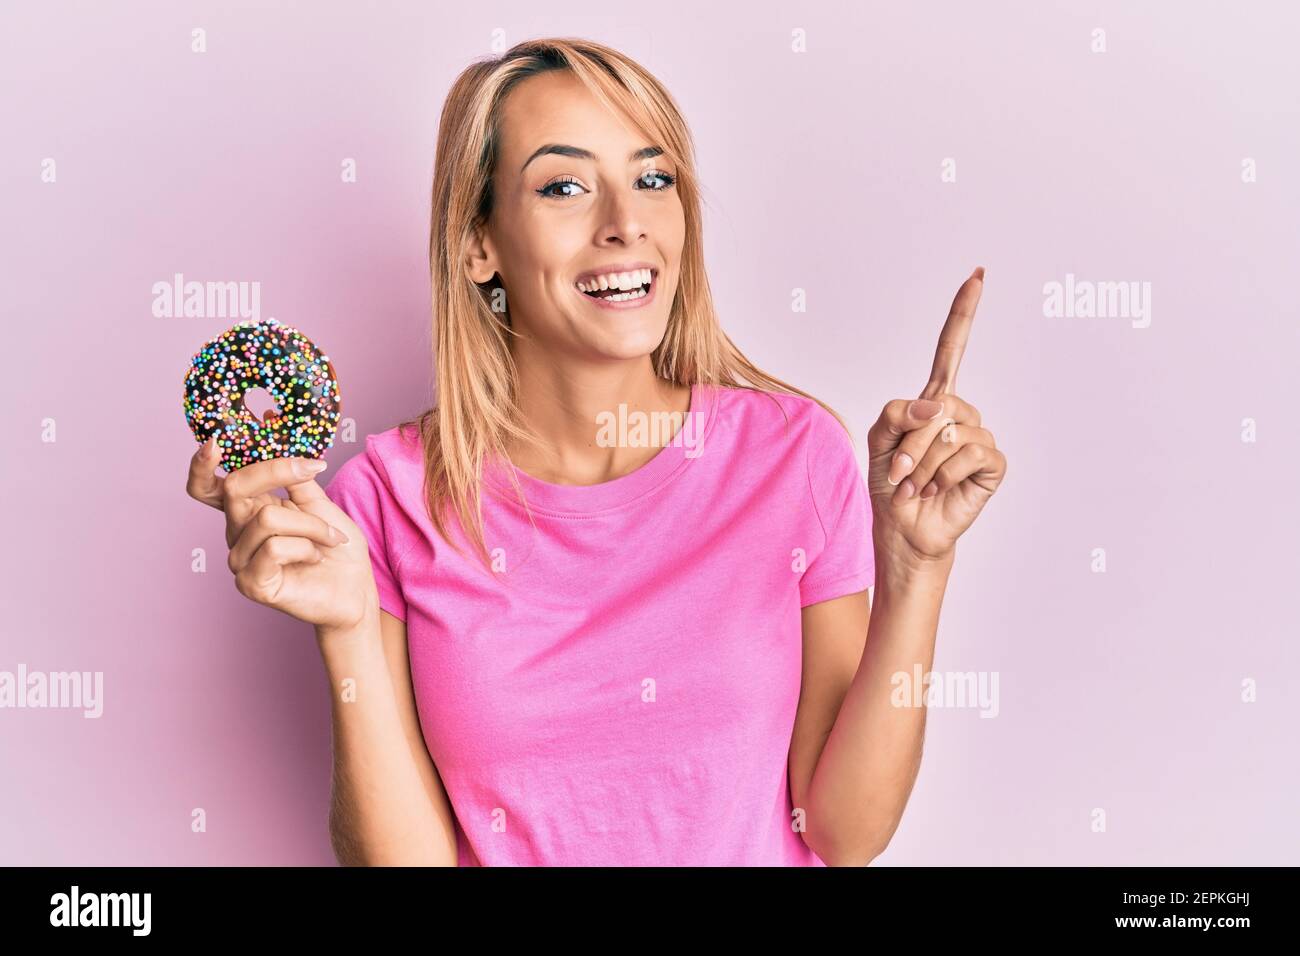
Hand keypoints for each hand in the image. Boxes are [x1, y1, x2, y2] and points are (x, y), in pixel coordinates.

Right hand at [185, 437, 378, 630]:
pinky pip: (275, 547)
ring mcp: (240, 561)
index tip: (215, 441)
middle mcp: (236, 534)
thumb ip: (293, 476)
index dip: (201, 465)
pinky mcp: (251, 584)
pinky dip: (307, 546)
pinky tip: (315, 557)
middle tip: (312, 469)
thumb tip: (273, 435)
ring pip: (267, 518)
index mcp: (247, 511)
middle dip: (276, 473)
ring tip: (330, 538)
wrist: (355, 589)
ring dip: (311, 524)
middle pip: (234, 489)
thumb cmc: (336, 548)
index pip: (207, 487)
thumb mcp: (317, 502)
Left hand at [866, 268, 1007, 566]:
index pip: (950, 350)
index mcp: (932, 401)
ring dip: (922, 464)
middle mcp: (960, 414)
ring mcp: (978, 438)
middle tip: (898, 472)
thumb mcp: (878, 439)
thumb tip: (938, 405)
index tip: (978, 276)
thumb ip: (898, 411)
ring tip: (915, 484)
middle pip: (938, 405)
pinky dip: (943, 475)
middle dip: (909, 442)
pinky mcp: (992, 464)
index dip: (963, 314)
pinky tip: (936, 490)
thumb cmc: (890, 483)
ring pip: (950, 432)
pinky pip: (969, 454)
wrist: (902, 528)